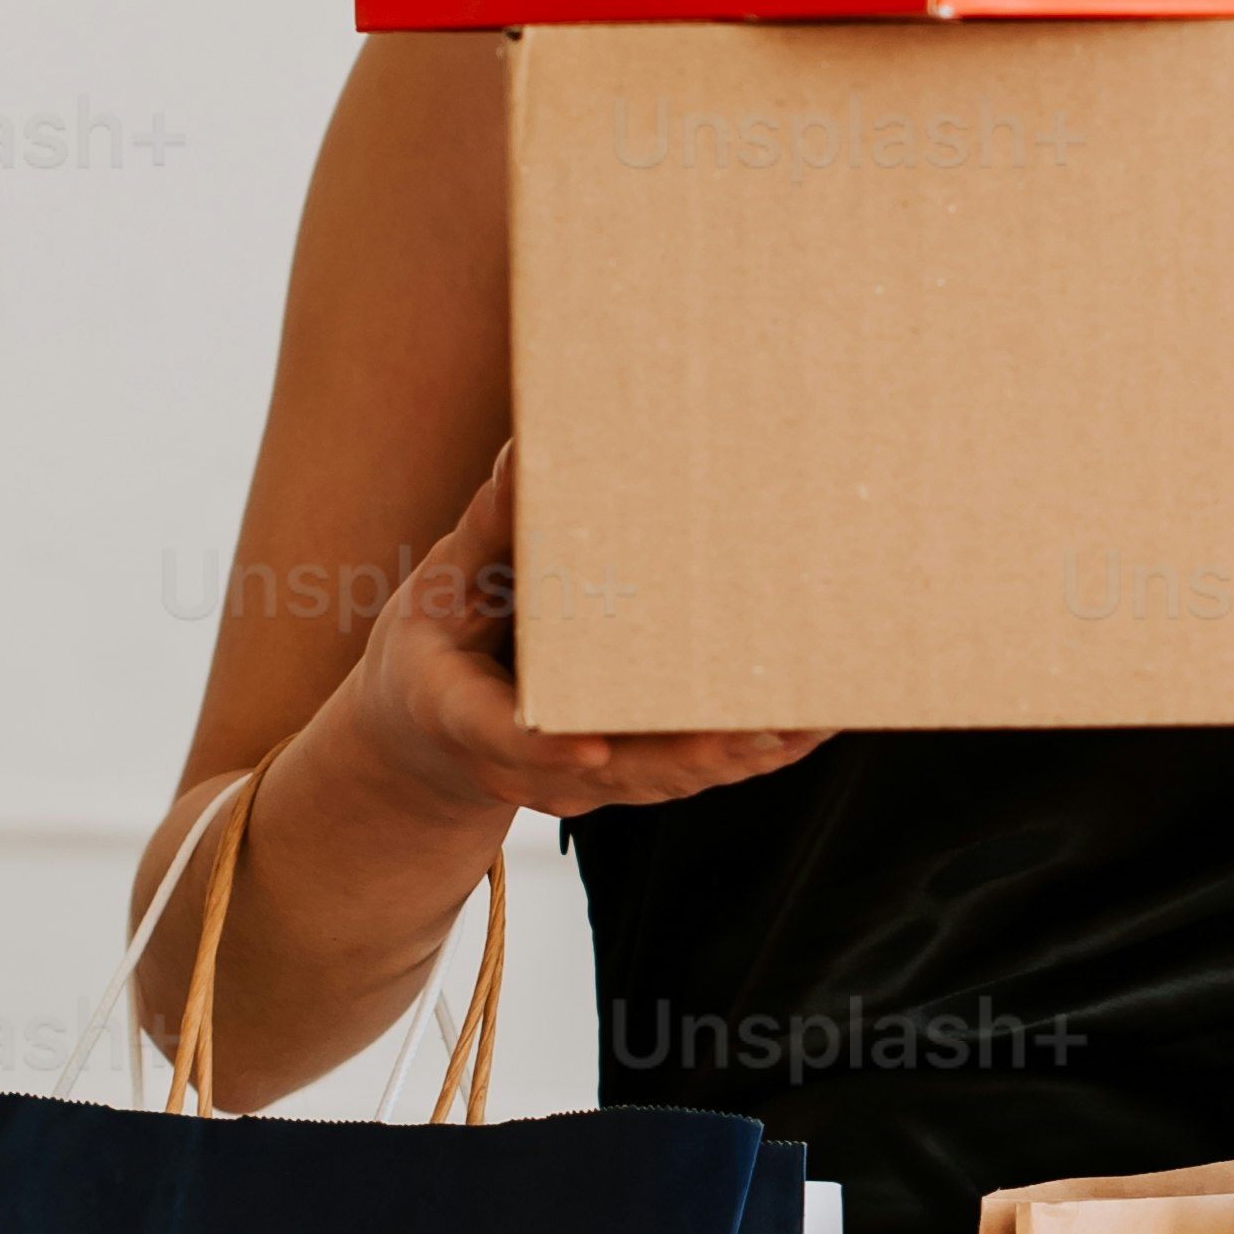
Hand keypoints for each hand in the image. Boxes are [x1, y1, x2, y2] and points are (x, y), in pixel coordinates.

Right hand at [345, 441, 826, 829]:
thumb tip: (524, 451)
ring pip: (662, 780)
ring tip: (807, 723)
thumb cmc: (434, 649)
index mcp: (457, 712)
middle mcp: (526, 764)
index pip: (499, 736)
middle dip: (687, 757)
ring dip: (737, 759)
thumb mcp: (438, 589)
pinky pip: (686, 774)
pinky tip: (807, 729)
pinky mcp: (621, 780)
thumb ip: (488, 532)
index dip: (547, 748)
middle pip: (612, 772)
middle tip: (757, 730)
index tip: (591, 748)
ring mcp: (578, 782)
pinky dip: (746, 756)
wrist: (427, 738)